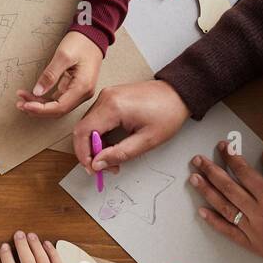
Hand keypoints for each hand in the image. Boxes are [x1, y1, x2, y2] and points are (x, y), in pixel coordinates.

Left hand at [15, 31, 101, 116]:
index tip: (25, 105)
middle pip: (58, 110)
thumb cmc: (81, 42)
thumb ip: (50, 75)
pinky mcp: (75, 88)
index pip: (59, 107)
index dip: (40, 109)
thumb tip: (37, 92)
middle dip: (38, 108)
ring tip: (23, 99)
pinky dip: (45, 99)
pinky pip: (59, 98)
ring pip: (57, 106)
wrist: (93, 34)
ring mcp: (80, 91)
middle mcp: (83, 93)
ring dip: (40, 105)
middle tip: (20, 104)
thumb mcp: (63, 56)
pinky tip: (34, 95)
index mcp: (82, 87)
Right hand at [73, 79, 189, 175]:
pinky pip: (96, 118)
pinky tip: (111, 145)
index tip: (92, 168)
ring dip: (95, 145)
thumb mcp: (147, 140)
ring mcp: (107, 96)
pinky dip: (100, 135)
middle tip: (103, 167)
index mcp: (112, 107)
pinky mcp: (110, 97)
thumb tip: (97, 163)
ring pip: (88, 125)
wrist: (179, 94)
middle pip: (83, 129)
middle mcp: (105, 98)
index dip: (83, 154)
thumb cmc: (168, 113)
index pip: (83, 132)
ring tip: (111, 158)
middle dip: (89, 152)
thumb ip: (119, 154)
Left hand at [189, 143, 262, 262]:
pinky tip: (202, 211)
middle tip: (198, 161)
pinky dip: (214, 222)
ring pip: (225, 208)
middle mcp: (260, 212)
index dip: (232, 158)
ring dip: (207, 193)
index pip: (245, 173)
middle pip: (229, 188)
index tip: (222, 147)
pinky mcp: (253, 245)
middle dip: (211, 172)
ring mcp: (254, 230)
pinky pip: (229, 232)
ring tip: (194, 179)